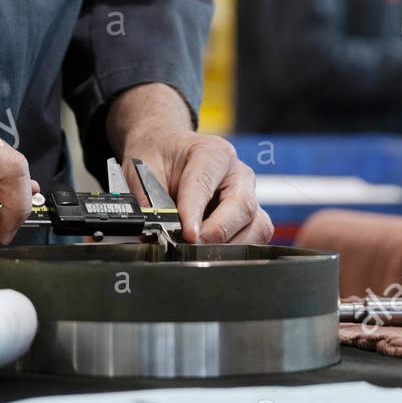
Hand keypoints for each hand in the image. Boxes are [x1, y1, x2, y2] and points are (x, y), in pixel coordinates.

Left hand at [106, 84, 272, 244]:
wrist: (170, 149)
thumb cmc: (162, 156)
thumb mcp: (145, 169)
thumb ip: (148, 200)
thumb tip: (151, 232)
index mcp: (212, 152)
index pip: (205, 185)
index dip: (195, 212)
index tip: (187, 234)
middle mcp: (238, 172)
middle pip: (241, 206)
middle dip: (217, 232)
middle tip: (192, 247)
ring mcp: (249, 194)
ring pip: (256, 225)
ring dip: (231, 245)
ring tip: (201, 253)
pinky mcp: (252, 214)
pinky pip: (256, 235)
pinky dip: (238, 249)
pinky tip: (214, 252)